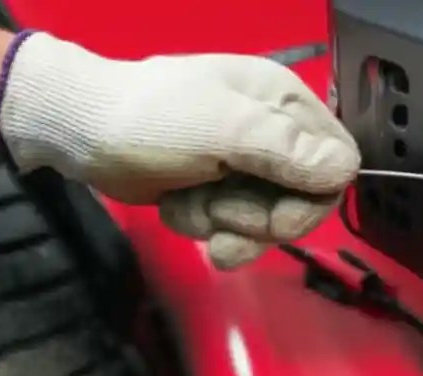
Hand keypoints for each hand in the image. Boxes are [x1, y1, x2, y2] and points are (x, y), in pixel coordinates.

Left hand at [0, 32, 359, 269]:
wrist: (78, 133)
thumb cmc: (150, 121)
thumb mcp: (222, 129)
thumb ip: (285, 149)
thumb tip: (344, 174)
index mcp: (284, 102)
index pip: (338, 161)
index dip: (313, 198)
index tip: (277, 215)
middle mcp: (273, 131)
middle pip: (305, 200)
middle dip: (260, 218)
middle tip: (222, 212)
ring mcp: (245, 163)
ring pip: (269, 220)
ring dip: (225, 224)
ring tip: (189, 204)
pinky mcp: (219, 189)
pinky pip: (235, 227)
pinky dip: (205, 225)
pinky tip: (178, 207)